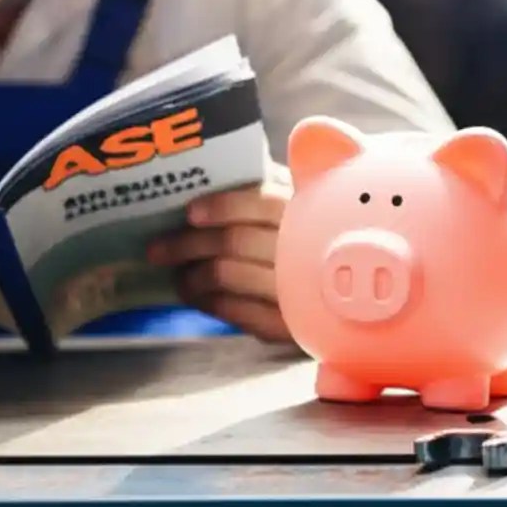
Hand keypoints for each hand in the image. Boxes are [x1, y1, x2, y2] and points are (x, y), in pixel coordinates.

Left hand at [146, 162, 292, 342]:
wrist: (350, 297)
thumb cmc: (310, 242)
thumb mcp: (300, 208)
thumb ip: (267, 192)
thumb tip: (209, 181)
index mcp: (306, 211)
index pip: (260, 203)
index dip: (222, 207)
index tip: (189, 213)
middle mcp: (303, 249)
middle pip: (232, 241)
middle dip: (186, 245)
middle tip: (156, 249)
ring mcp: (296, 289)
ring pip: (226, 276)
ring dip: (192, 276)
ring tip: (178, 276)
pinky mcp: (289, 325)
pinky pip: (236, 312)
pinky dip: (209, 303)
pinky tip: (198, 297)